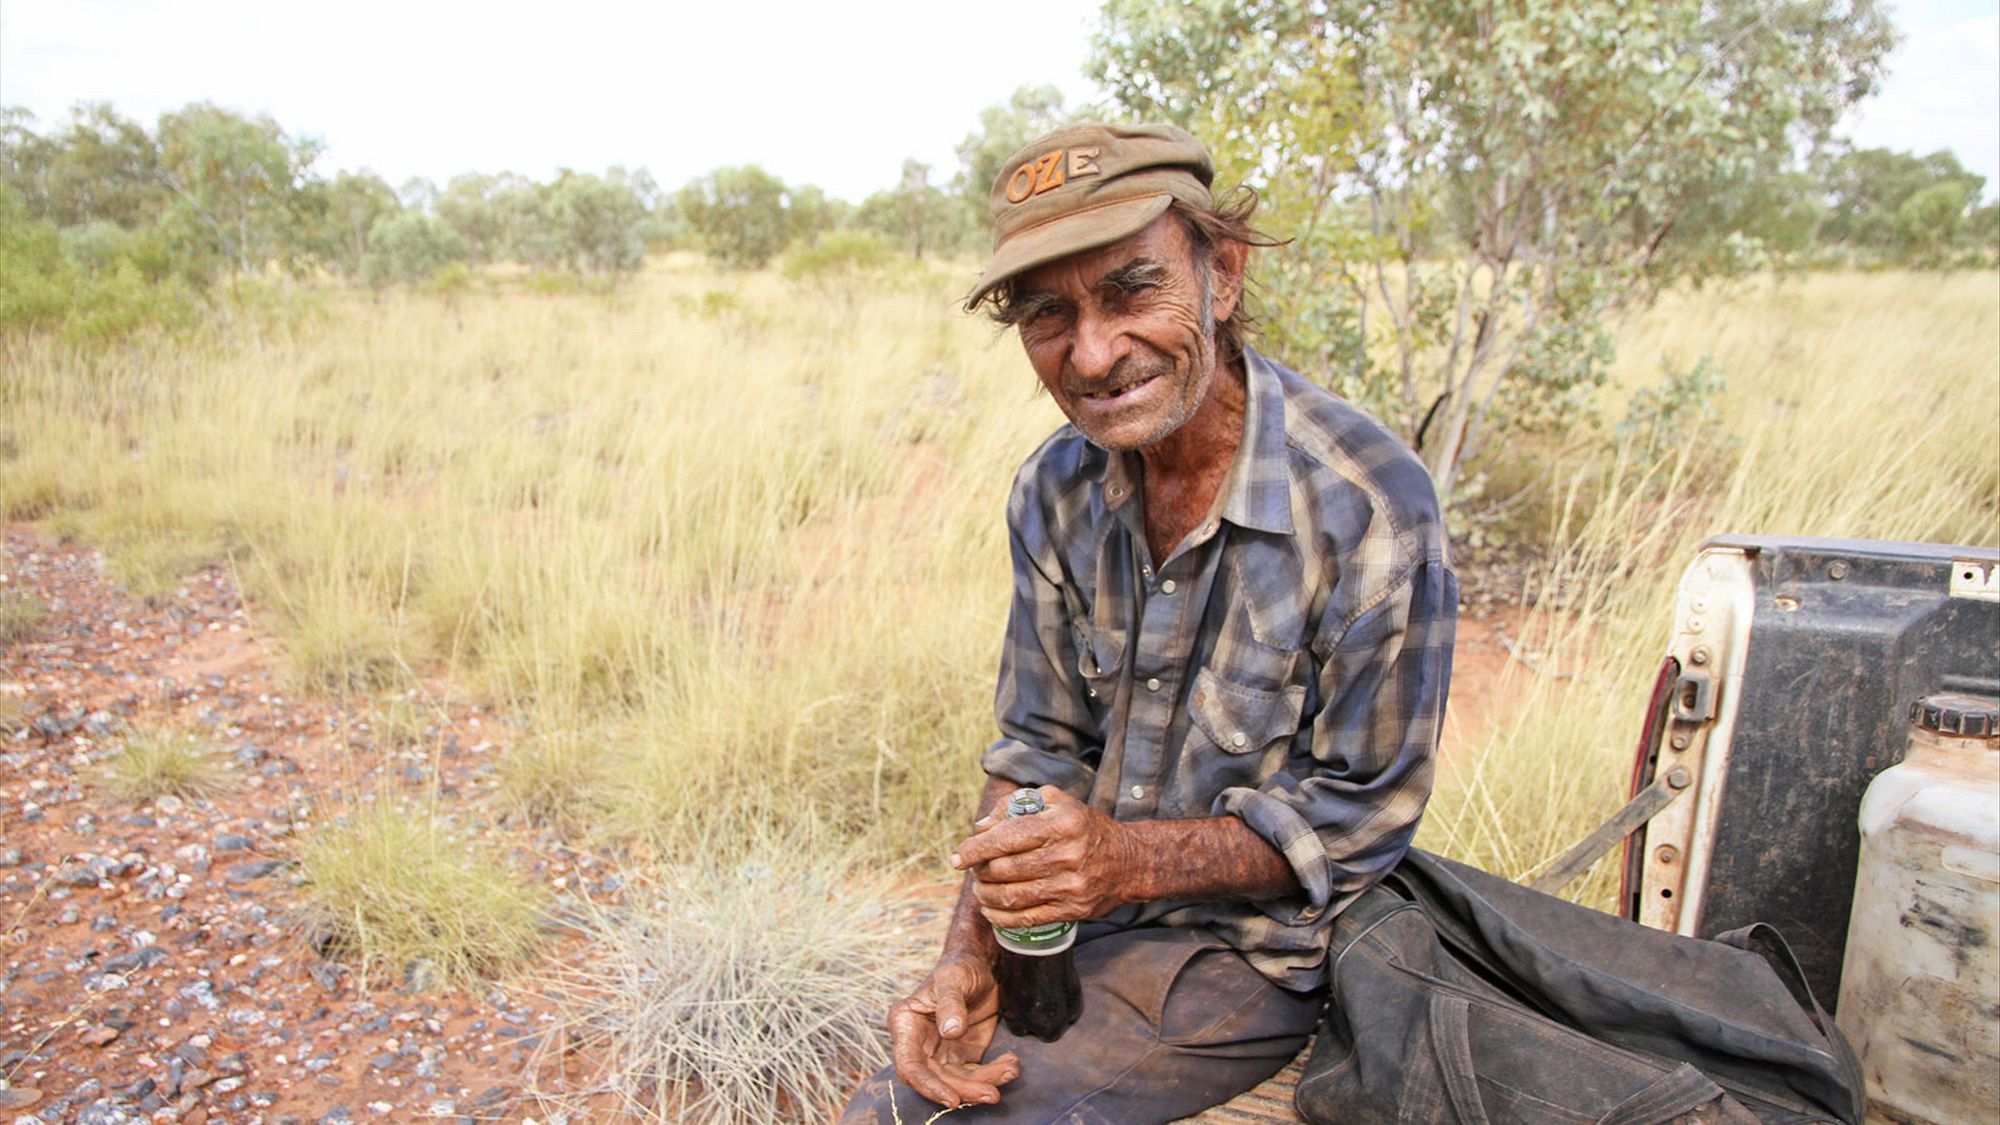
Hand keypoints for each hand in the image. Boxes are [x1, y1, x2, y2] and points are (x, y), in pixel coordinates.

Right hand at [887, 951, 1020, 1108]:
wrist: (980, 964)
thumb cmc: (959, 966)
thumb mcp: (953, 978)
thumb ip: (950, 1003)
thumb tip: (950, 1031)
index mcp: (906, 1024)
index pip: (910, 1065)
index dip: (928, 1086)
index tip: (952, 1098)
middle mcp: (919, 1044)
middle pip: (937, 1079)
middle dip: (965, 1090)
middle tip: (992, 1093)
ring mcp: (940, 1052)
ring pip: (958, 1081)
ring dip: (984, 1083)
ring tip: (1010, 1071)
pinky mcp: (962, 1055)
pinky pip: (975, 1074)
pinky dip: (993, 1074)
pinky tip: (1011, 1065)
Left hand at [952, 785, 1133, 929]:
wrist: (1128, 862)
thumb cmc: (1085, 827)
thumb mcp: (1057, 802)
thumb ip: (1016, 806)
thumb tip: (981, 827)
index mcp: (1061, 823)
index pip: (1007, 837)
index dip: (976, 849)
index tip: (958, 856)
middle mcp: (1067, 855)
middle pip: (1006, 869)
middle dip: (980, 871)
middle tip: (973, 870)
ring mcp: (1070, 886)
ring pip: (1012, 896)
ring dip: (986, 895)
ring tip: (979, 888)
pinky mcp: (1072, 910)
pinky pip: (1027, 918)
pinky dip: (1001, 917)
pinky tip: (991, 910)